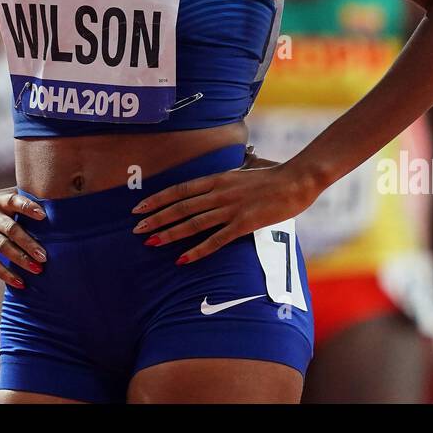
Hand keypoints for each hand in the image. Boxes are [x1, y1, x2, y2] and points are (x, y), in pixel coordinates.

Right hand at [0, 186, 48, 288]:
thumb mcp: (2, 198)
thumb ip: (22, 203)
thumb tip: (54, 209)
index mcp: (1, 202)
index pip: (15, 202)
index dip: (29, 207)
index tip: (43, 215)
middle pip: (12, 230)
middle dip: (29, 244)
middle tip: (45, 256)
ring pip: (3, 247)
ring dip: (20, 260)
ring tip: (37, 269)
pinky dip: (5, 274)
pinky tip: (19, 282)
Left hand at [130, 150, 314, 264]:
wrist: (297, 180)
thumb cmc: (273, 177)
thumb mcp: (243, 173)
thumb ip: (226, 181)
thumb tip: (213, 185)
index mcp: (217, 178)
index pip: (179, 190)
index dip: (157, 200)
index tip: (139, 208)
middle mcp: (219, 192)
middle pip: (180, 207)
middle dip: (156, 218)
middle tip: (136, 230)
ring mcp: (230, 208)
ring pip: (193, 223)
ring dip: (170, 233)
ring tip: (151, 242)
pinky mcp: (244, 224)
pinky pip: (215, 240)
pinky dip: (197, 250)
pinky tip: (182, 259)